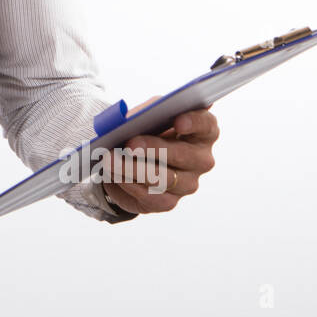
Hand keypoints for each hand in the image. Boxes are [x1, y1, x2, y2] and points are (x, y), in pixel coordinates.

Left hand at [102, 96, 218, 214]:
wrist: (132, 158)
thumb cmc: (145, 130)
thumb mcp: (146, 116)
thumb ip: (143, 115)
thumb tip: (127, 121)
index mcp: (201, 132)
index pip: (206, 125)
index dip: (194, 122)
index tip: (177, 121)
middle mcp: (201, 160)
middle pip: (184, 155)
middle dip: (154, 149)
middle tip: (130, 144)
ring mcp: (188, 183)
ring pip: (164, 179)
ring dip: (133, 169)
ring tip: (110, 160)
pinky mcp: (169, 202)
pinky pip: (151, 197)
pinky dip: (129, 185)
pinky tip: (112, 175)